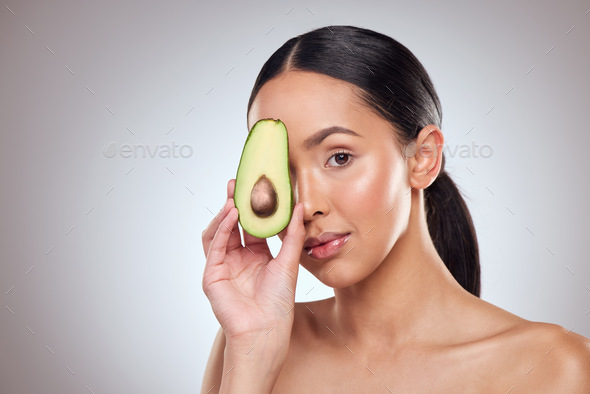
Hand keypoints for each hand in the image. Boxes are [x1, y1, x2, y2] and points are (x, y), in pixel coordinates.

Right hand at [201, 179, 305, 342]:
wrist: (266, 330)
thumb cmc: (279, 302)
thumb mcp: (289, 262)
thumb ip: (293, 234)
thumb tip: (301, 207)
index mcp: (257, 256)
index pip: (252, 225)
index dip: (253, 207)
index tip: (256, 187)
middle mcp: (238, 259)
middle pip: (232, 225)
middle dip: (233, 204)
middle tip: (236, 183)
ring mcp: (223, 266)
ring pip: (219, 232)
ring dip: (225, 214)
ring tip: (233, 198)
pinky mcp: (212, 274)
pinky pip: (214, 246)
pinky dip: (221, 228)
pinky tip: (231, 216)